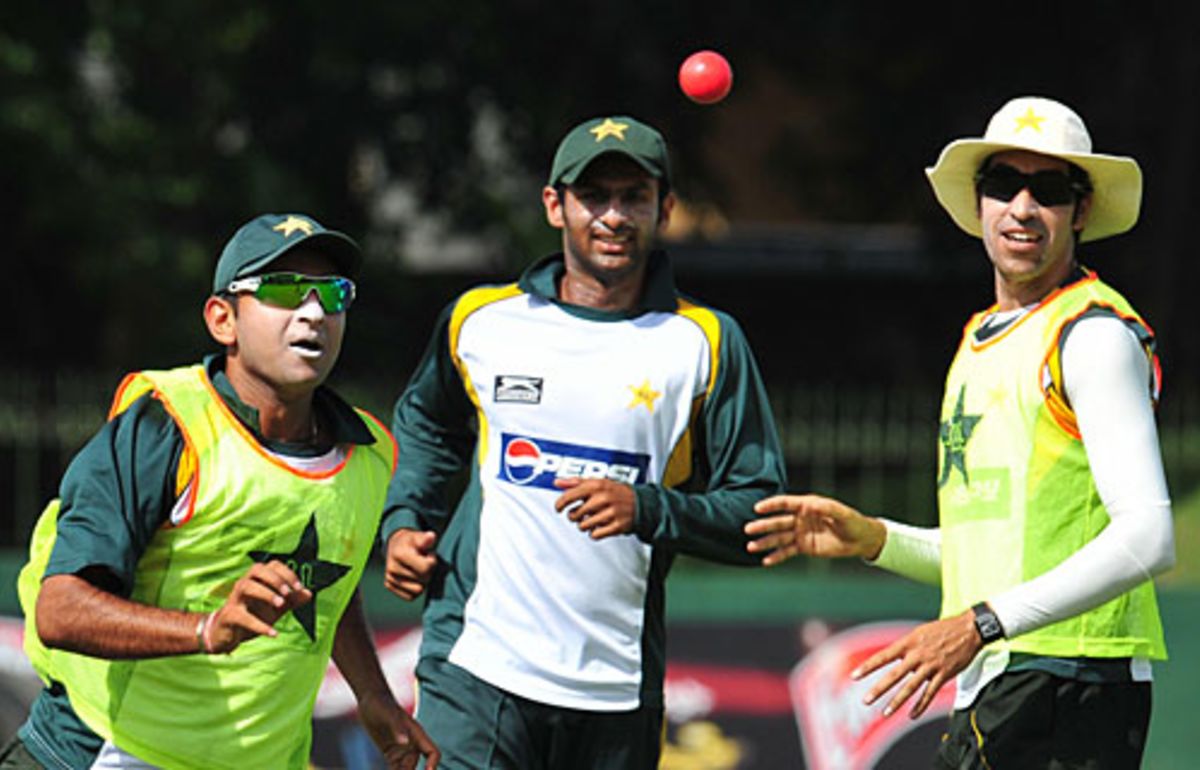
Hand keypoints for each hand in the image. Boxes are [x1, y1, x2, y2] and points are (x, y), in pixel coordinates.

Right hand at [207, 560, 311, 652]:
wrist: (226, 634)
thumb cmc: (252, 615)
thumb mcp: (275, 609)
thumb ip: (292, 600)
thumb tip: (309, 594)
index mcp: (257, 580)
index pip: (272, 565)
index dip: (287, 573)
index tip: (299, 588)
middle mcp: (244, 584)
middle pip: (256, 569)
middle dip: (275, 578)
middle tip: (288, 593)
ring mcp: (234, 599)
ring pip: (245, 586)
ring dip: (266, 593)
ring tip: (280, 605)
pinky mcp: (228, 616)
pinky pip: (242, 617)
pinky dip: (259, 625)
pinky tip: (274, 633)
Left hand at [357, 691, 440, 769]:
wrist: (370, 699)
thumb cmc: (381, 704)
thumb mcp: (389, 715)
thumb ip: (398, 728)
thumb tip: (405, 742)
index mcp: (417, 734)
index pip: (432, 752)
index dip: (433, 764)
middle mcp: (411, 744)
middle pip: (416, 767)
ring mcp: (401, 750)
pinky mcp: (390, 753)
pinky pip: (393, 769)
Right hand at [385, 529, 438, 599]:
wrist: (395, 545)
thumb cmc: (411, 541)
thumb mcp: (418, 536)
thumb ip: (425, 538)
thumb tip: (431, 536)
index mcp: (399, 554)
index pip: (426, 568)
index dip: (432, 561)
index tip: (429, 554)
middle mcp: (392, 568)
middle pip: (424, 580)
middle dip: (428, 571)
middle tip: (424, 561)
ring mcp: (389, 578)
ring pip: (418, 591)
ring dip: (422, 581)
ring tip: (419, 569)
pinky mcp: (389, 585)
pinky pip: (410, 596)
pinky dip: (415, 589)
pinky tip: (414, 577)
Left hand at [553, 478, 635, 539]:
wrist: (638, 502)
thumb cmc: (613, 491)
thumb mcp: (596, 482)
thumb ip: (575, 482)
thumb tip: (557, 483)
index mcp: (596, 485)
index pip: (570, 495)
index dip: (560, 503)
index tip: (558, 508)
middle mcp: (603, 498)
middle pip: (575, 514)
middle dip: (574, 516)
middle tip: (579, 514)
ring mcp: (611, 512)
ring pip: (583, 526)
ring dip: (584, 525)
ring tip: (590, 520)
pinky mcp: (617, 526)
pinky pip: (595, 535)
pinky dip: (593, 533)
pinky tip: (598, 526)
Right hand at [745, 494, 886, 565]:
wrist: (861, 540)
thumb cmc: (853, 522)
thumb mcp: (843, 513)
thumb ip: (828, 508)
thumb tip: (811, 505)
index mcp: (808, 505)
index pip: (786, 504)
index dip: (771, 505)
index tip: (757, 508)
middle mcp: (801, 518)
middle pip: (778, 522)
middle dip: (763, 525)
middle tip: (748, 529)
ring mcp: (801, 533)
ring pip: (779, 537)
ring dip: (765, 542)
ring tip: (751, 547)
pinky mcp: (804, 547)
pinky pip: (787, 551)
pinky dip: (776, 556)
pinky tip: (765, 561)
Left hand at [851, 611, 980, 717]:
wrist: (968, 629)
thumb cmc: (942, 629)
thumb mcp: (919, 633)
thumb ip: (907, 648)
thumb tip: (898, 662)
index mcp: (908, 642)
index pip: (883, 656)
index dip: (868, 666)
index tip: (854, 676)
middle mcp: (917, 655)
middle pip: (894, 675)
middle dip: (879, 689)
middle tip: (866, 700)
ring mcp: (931, 666)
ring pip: (911, 687)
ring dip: (897, 702)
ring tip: (885, 713)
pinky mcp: (944, 675)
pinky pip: (930, 693)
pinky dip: (920, 705)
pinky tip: (912, 715)